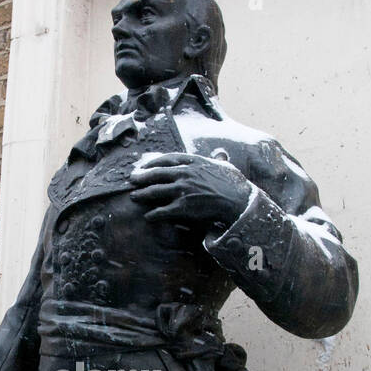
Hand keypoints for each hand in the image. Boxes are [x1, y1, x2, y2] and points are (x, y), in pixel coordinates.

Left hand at [129, 152, 251, 230]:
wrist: (238, 202)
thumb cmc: (235, 185)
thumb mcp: (226, 167)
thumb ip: (219, 160)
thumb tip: (220, 154)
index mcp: (194, 162)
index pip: (168, 158)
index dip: (154, 162)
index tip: (145, 165)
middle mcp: (184, 173)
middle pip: (156, 173)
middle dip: (142, 177)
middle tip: (132, 180)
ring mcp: (182, 190)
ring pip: (155, 191)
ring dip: (142, 194)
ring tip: (134, 197)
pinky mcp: (182, 208)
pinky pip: (162, 211)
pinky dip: (153, 214)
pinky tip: (148, 216)